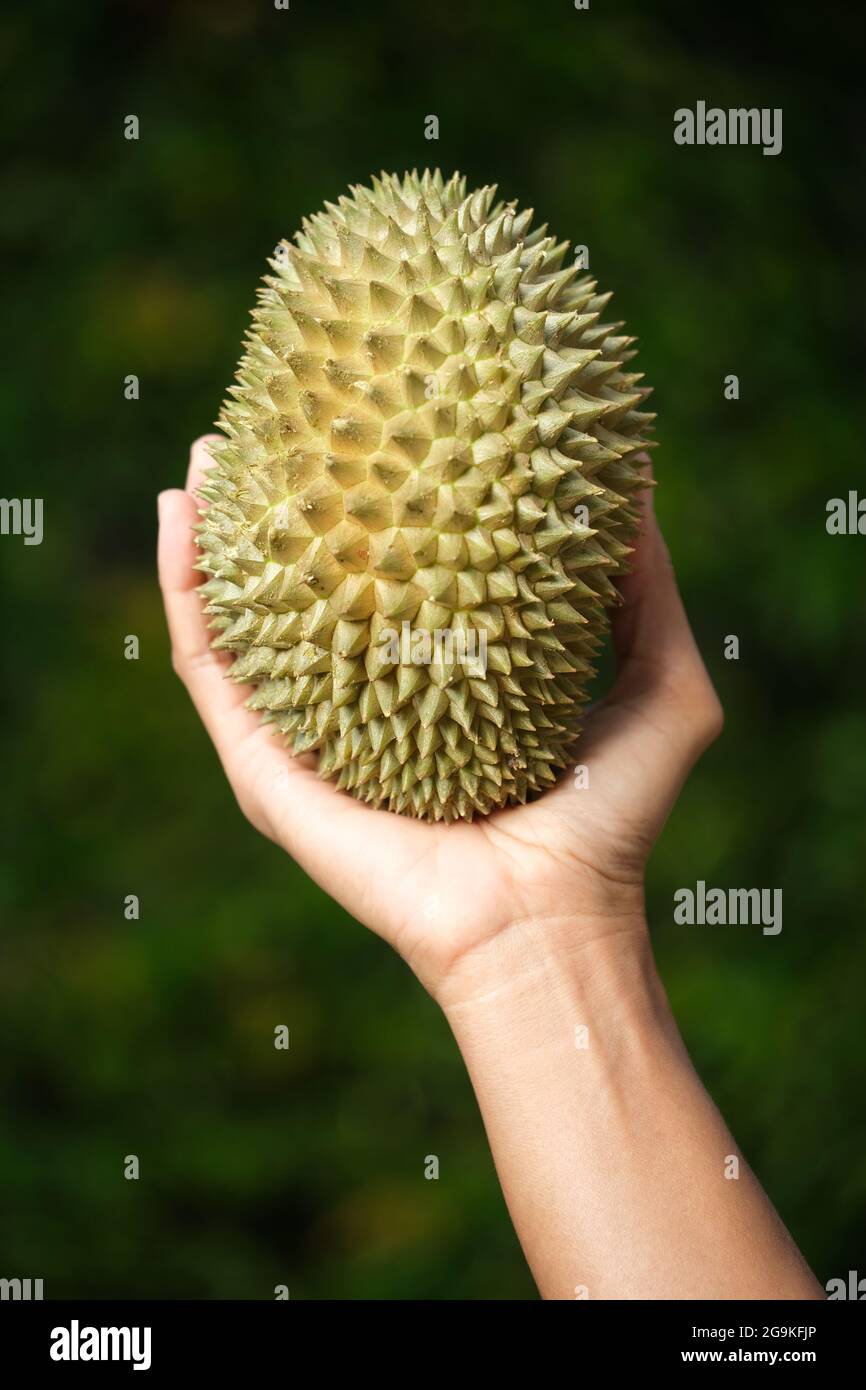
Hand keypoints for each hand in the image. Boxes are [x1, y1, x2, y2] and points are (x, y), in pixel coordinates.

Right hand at [158, 436, 722, 998]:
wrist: (551, 924)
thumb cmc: (609, 822)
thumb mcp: (659, 684)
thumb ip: (648, 590)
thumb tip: (633, 481)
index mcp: (437, 688)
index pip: (391, 582)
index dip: (373, 505)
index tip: (367, 424)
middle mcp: (364, 710)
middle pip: (301, 594)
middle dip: (277, 511)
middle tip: (267, 425)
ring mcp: (309, 741)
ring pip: (238, 623)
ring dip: (210, 538)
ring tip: (203, 458)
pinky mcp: (268, 773)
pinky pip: (214, 670)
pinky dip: (187, 594)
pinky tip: (180, 521)